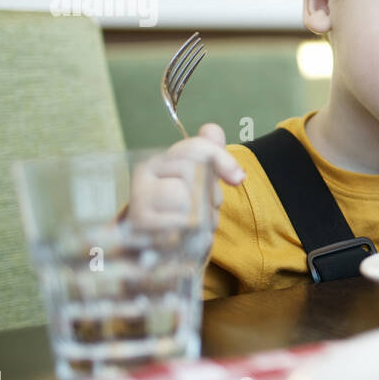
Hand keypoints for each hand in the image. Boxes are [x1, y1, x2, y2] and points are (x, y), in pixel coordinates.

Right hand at [128, 123, 244, 232]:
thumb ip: (208, 154)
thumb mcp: (197, 182)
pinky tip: (186, 237)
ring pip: (190, 198)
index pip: (195, 148)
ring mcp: (139, 199)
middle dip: (211, 195)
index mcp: (159, 161)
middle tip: (205, 209)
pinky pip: (183, 223)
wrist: (151, 249)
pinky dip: (195, 233)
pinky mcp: (141, 224)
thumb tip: (212, 130)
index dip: (222, 160)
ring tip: (195, 225)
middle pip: (195, 173)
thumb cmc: (179, 212)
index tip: (239, 178)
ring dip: (205, 217)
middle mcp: (144, 175)